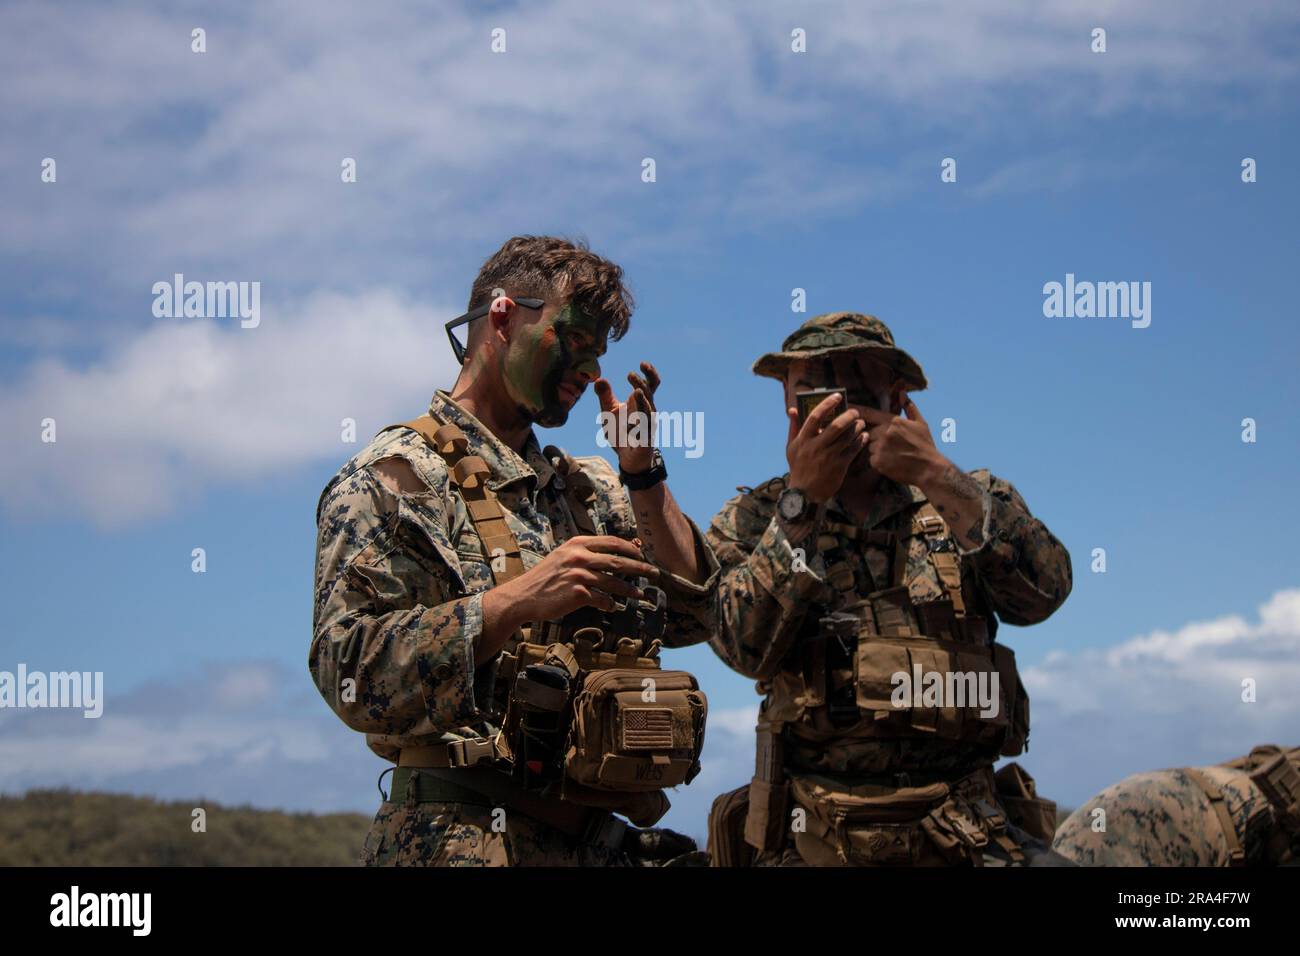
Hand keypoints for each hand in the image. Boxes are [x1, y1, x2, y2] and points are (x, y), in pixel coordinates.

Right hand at [483, 535, 658, 634]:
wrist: (523, 596)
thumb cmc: (544, 578)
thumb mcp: (562, 557)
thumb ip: (585, 554)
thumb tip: (611, 556)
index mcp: (577, 544)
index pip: (612, 542)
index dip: (630, 548)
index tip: (642, 555)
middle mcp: (580, 557)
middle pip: (619, 561)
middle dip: (640, 568)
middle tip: (654, 573)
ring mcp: (579, 574)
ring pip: (614, 582)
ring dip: (630, 590)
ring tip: (640, 595)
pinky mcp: (578, 593)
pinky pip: (602, 599)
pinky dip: (610, 604)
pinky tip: (613, 607)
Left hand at [595, 361, 659, 472]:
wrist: (627, 458)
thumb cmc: (621, 434)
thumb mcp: (608, 412)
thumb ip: (604, 396)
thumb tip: (598, 379)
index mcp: (640, 402)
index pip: (651, 384)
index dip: (650, 373)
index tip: (642, 363)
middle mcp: (648, 410)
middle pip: (649, 391)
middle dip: (641, 382)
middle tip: (629, 375)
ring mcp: (648, 422)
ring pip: (650, 406)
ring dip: (643, 397)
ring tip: (635, 390)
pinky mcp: (646, 436)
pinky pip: (646, 423)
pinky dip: (643, 415)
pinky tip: (636, 411)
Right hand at [785, 392, 866, 503]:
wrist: (804, 494)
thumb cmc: (798, 467)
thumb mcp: (791, 447)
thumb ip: (793, 427)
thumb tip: (793, 409)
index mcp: (803, 440)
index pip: (815, 417)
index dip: (827, 404)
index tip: (838, 396)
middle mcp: (816, 447)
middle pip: (836, 426)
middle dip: (849, 415)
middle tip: (855, 412)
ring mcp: (828, 457)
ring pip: (847, 437)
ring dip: (857, 427)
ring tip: (860, 423)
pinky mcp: (839, 466)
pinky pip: (853, 449)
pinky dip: (861, 441)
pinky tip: (864, 436)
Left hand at [859, 393, 944, 485]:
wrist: (930, 469)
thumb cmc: (925, 445)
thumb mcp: (920, 423)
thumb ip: (909, 406)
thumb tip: (902, 392)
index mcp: (893, 421)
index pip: (869, 413)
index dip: (856, 410)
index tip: (846, 407)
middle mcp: (884, 432)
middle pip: (869, 432)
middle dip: (876, 438)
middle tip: (891, 445)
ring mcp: (880, 447)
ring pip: (869, 446)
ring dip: (876, 450)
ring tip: (893, 454)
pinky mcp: (878, 462)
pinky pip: (871, 459)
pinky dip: (878, 462)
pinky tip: (892, 463)